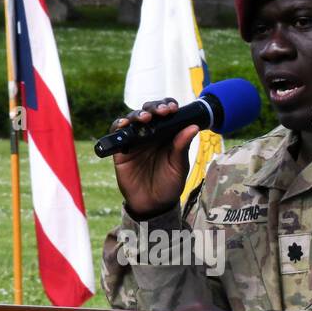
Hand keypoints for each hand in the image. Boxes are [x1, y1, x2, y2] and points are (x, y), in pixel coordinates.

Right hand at [110, 98, 198, 219]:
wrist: (153, 205)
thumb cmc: (169, 184)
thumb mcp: (179, 166)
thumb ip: (182, 147)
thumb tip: (193, 127)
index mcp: (167, 134)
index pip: (167, 113)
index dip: (168, 106)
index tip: (173, 108)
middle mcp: (150, 133)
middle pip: (149, 111)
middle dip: (154, 107)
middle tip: (161, 112)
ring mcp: (135, 140)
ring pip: (133, 119)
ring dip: (138, 114)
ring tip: (145, 118)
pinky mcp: (121, 149)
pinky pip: (117, 133)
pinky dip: (119, 125)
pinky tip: (124, 124)